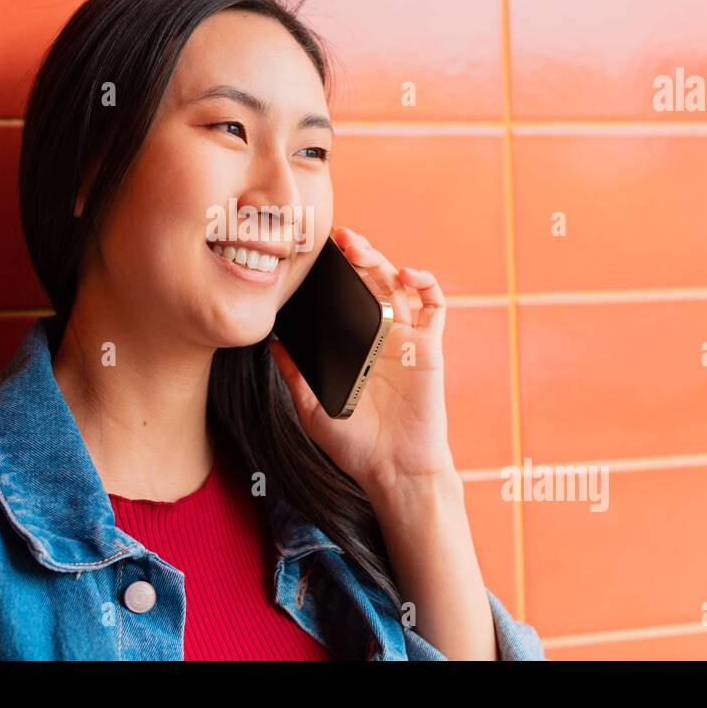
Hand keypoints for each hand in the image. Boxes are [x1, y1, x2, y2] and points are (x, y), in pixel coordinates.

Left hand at [267, 226, 454, 495]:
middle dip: (355, 255)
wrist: (393, 469)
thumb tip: (271, 344)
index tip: (312, 255)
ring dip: (381, 260)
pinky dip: (425, 283)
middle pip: (370, 281)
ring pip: (398, 285)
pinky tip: (408, 274)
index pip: (344, 296)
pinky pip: (435, 306)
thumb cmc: (355, 445)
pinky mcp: (429, 347)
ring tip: (359, 249)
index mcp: (352, 344)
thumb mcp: (313, 408)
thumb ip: (295, 375)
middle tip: (337, 238)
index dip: (334, 273)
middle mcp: (379, 335)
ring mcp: (406, 338)